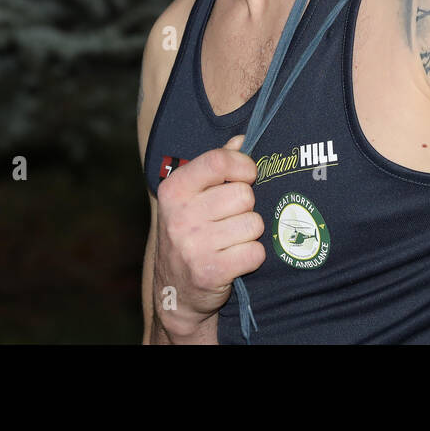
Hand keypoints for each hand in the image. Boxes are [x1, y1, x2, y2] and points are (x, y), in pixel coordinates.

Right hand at [152, 134, 265, 341]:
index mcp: (173, 190)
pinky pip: (256, 253)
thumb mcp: (192, 196)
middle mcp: (179, 216)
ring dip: (250, 234)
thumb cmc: (190, 235)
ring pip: (254, 224)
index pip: (218, 160)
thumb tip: (243, 137)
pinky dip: (252, 257)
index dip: (243, 166)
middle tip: (230, 220)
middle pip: (243, 194)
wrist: (174, 292)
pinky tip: (235, 261)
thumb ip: (216, 165)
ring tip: (231, 241)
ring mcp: (193, 245)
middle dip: (246, 207)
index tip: (247, 176)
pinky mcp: (210, 272)